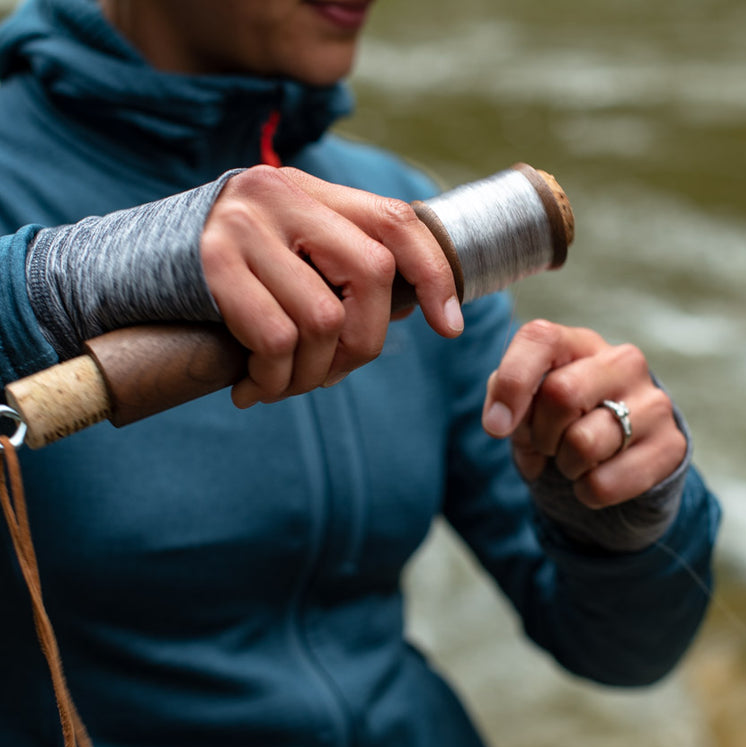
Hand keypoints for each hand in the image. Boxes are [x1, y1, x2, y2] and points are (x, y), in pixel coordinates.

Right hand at [200, 166, 462, 407]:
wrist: (126, 269)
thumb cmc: (225, 279)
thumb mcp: (289, 259)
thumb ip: (342, 268)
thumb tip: (414, 304)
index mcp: (312, 192)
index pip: (397, 221)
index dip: (433, 275)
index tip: (450, 328)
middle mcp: (282, 194)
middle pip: (371, 275)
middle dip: (363, 346)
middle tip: (332, 375)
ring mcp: (246, 225)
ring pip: (323, 318)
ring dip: (311, 375)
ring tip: (281, 385)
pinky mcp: (212, 263)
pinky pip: (276, 338)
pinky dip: (275, 377)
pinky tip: (253, 386)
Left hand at [481, 320, 685, 507]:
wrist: (617, 465)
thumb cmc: (560, 426)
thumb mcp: (527, 406)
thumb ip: (507, 397)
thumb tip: (500, 421)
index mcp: (579, 344)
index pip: (540, 338)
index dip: (513, 383)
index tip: (496, 427)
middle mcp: (623, 362)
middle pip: (561, 394)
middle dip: (540, 434)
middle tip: (547, 445)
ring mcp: (653, 402)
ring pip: (583, 443)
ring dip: (564, 466)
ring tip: (573, 461)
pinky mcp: (670, 445)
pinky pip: (604, 483)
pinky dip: (585, 492)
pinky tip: (594, 479)